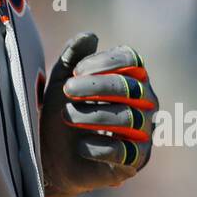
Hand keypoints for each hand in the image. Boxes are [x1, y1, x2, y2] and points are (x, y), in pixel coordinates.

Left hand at [39, 32, 157, 196]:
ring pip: (127, 118)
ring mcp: (144, 132)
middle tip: (67, 90)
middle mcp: (145, 102)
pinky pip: (123, 151)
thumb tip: (90, 35)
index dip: (105, 62)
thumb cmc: (60, 113)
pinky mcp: (136, 161)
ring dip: (91, 115)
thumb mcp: (59, 81)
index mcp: (131, 78)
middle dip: (95, 86)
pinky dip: (97, 146)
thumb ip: (72, 56)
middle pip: (130, 87)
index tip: (77, 70)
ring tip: (67, 116)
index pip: (132, 59)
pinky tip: (80, 146)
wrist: (51, 157)